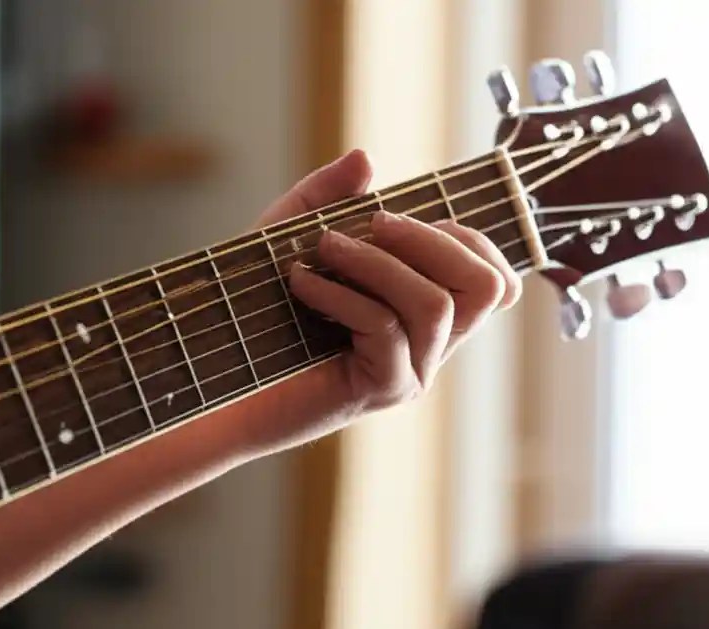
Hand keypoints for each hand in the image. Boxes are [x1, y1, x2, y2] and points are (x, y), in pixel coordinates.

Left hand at [236, 149, 519, 454]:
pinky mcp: (382, 389)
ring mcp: (412, 372)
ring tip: (323, 248)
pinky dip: (342, 295)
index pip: (492, 278)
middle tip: (371, 224)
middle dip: (432, 240)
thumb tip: (365, 158)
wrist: (215, 376)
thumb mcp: (289, 235)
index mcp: (424, 312)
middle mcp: (430, 345)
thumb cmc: (255, 310)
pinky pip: (385, 328)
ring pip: (436, 305)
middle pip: (487, 288)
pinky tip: (300, 285)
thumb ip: (326, 196)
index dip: (462, 236)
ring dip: (377, 263)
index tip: (390, 217)